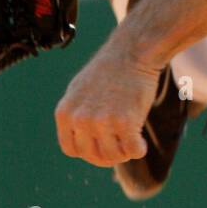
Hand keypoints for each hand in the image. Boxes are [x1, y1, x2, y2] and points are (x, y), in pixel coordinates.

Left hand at [54, 42, 162, 167]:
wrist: (132, 51)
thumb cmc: (109, 70)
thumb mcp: (79, 90)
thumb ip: (75, 116)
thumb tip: (77, 145)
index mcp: (65, 113)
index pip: (71, 150)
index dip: (88, 151)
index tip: (102, 145)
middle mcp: (80, 119)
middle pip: (93, 155)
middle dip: (108, 154)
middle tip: (121, 144)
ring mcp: (102, 121)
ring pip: (113, 156)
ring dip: (124, 152)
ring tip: (132, 140)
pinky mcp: (125, 122)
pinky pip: (132, 151)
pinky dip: (138, 150)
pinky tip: (141, 142)